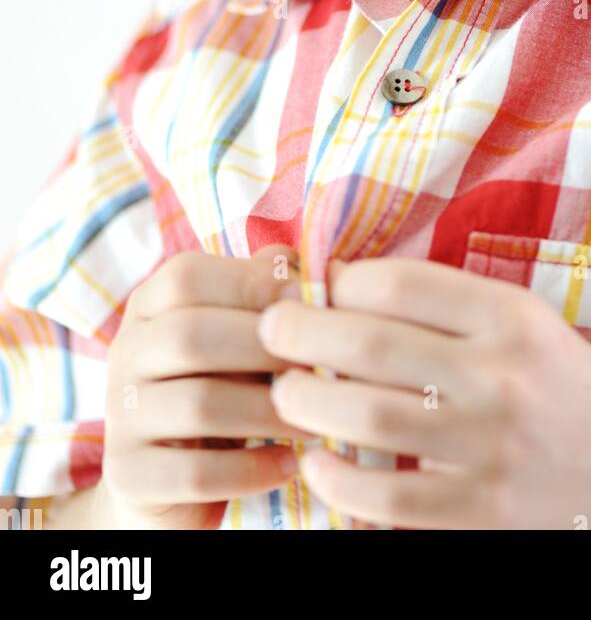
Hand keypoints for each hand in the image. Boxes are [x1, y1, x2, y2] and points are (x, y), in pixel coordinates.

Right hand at [101, 244, 318, 529]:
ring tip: (314, 422)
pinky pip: (196, 473)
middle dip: (265, 350)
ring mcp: (120, 415)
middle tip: (319, 369)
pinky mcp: (128, 475)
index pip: (186, 277)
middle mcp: (126, 352)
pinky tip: (288, 465)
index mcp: (150, 305)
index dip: (250, 284)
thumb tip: (303, 265)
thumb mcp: (240, 332)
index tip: (305, 304)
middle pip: (190, 335)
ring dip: (269, 413)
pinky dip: (251, 470)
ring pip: (198, 405)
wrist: (173, 477)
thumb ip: (264, 294)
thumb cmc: (223, 384)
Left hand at [258, 256, 590, 528]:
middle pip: (369, 342)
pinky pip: (384, 499)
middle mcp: (500, 377)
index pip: (401, 282)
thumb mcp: (532, 325)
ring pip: (364, 416)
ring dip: (304, 401)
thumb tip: (346, 282)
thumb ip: (452, 304)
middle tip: (270, 331)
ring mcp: (489, 450)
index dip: (342, 280)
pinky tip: (319, 464)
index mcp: (512, 318)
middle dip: (299, 332)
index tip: (319, 288)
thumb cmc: (573, 393)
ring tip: (284, 395)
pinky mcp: (481, 516)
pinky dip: (337, 479)